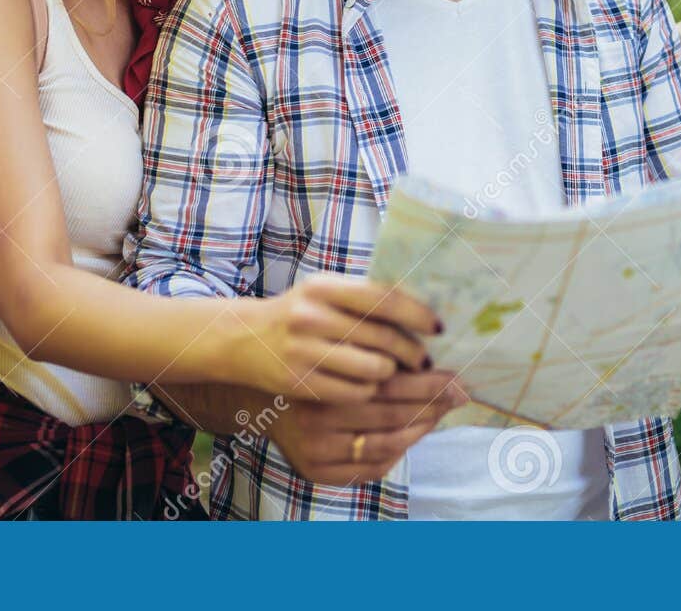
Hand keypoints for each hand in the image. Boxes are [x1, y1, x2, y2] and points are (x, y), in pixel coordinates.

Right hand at [239, 274, 440, 402]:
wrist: (242, 340)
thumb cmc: (297, 314)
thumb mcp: (323, 294)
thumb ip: (363, 296)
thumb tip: (421, 307)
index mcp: (323, 288)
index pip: (383, 298)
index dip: (416, 314)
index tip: (437, 327)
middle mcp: (312, 316)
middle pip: (383, 338)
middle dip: (413, 352)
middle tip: (425, 360)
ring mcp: (304, 351)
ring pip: (374, 369)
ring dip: (393, 374)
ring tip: (395, 374)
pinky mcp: (301, 382)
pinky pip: (354, 393)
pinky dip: (370, 391)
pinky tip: (371, 387)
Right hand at [268, 370, 468, 484]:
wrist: (262, 399)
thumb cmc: (310, 367)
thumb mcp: (334, 350)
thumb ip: (372, 353)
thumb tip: (430, 356)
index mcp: (324, 382)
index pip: (389, 384)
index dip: (427, 382)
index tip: (455, 376)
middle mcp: (317, 420)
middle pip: (391, 414)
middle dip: (432, 404)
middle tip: (460, 393)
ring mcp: (317, 451)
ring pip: (385, 444)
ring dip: (420, 428)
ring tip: (440, 412)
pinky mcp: (316, 473)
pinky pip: (369, 468)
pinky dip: (398, 453)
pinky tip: (412, 435)